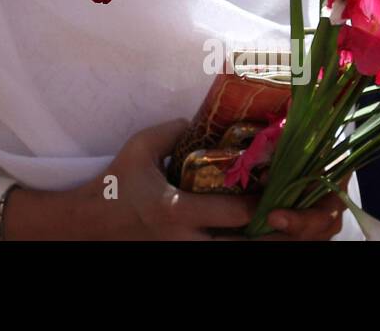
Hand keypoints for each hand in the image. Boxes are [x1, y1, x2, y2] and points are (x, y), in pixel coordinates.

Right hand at [3, 117, 344, 239]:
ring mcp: (184, 255)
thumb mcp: (138, 149)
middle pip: (246, 247)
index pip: (235, 214)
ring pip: (236, 255)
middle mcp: (185, 241)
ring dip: (260, 242)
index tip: (279, 187)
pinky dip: (238, 245)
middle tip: (292, 214)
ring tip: (277, 224)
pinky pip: (219, 255)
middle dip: (274, 233)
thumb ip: (170, 131)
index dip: (264, 203)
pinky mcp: (180, 259)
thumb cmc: (112, 185)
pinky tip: (251, 234)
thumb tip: (197, 119)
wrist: (87, 226)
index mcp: (176, 211)